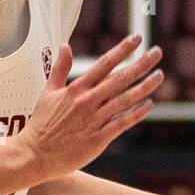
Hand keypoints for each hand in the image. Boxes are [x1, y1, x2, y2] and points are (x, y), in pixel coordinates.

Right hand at [18, 34, 161, 177]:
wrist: (35, 155)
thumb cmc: (41, 124)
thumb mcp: (48, 92)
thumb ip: (60, 68)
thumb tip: (65, 45)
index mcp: (76, 89)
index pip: (104, 64)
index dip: (122, 50)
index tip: (137, 39)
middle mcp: (87, 102)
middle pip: (119, 79)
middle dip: (140, 64)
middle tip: (157, 52)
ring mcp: (94, 120)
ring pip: (124, 100)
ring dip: (144, 87)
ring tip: (159, 76)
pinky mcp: (98, 138)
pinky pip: (121, 123)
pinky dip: (136, 113)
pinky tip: (148, 104)